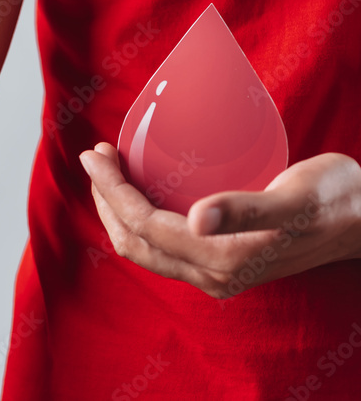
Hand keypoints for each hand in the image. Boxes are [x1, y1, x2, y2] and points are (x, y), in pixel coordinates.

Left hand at [80, 142, 360, 298]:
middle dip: (106, 198)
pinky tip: (142, 185)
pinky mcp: (220, 262)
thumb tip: (197, 218)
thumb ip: (246, 209)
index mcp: (222, 260)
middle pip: (134, 241)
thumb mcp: (294, 198)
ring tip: (111, 166)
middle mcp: (212, 274)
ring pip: (144, 246)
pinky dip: (140, 215)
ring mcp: (214, 272)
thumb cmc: (335, 200)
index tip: (94, 153)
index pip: (143, 225)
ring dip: (119, 207)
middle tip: (97, 155)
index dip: (111, 189)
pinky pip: (162, 243)